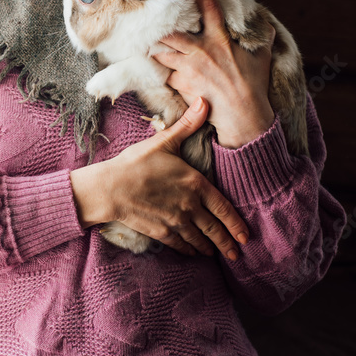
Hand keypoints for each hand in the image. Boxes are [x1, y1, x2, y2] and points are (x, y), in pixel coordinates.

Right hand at [70, 97, 248, 259]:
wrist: (111, 188)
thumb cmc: (136, 163)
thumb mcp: (164, 141)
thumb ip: (187, 124)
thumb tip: (204, 101)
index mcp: (195, 184)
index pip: (223, 207)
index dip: (236, 223)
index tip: (245, 235)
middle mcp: (189, 206)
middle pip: (213, 228)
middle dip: (227, 242)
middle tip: (236, 254)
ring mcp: (175, 221)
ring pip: (198, 239)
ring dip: (209, 247)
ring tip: (216, 253)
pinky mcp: (160, 232)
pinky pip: (179, 244)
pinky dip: (188, 250)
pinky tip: (192, 252)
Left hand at [151, 0, 274, 147]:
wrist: (242, 114)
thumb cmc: (254, 84)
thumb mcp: (263, 56)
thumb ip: (263, 36)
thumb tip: (266, 23)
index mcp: (219, 39)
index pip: (208, 10)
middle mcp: (200, 50)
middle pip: (170, 32)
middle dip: (161, 27)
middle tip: (156, 23)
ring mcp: (188, 67)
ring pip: (161, 52)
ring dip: (156, 49)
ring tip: (151, 45)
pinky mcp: (180, 84)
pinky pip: (167, 75)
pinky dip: (167, 73)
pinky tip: (165, 71)